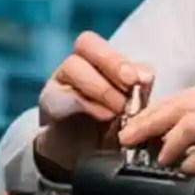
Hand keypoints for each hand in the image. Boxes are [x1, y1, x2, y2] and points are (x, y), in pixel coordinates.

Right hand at [35, 32, 151, 179]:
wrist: (85, 153)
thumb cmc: (113, 121)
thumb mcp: (132, 100)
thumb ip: (139, 85)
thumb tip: (146, 75)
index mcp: (97, 58)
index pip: (101, 42)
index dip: (119, 57)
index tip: (138, 80)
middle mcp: (75, 63)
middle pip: (85, 44)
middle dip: (113, 63)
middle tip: (130, 85)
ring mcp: (59, 81)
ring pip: (74, 66)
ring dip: (103, 88)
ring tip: (120, 109)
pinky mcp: (49, 103)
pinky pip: (64, 96)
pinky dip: (89, 106)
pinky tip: (106, 118)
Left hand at [118, 74, 194, 194]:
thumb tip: (166, 128)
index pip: (187, 94)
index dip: (153, 111)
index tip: (132, 127)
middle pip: (183, 105)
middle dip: (147, 125)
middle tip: (127, 142)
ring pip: (191, 125)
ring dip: (165, 145)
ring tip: (158, 160)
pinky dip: (189, 164)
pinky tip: (186, 171)